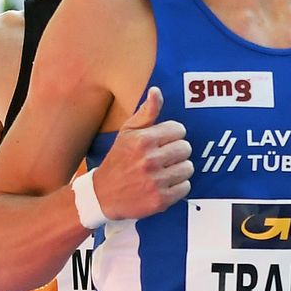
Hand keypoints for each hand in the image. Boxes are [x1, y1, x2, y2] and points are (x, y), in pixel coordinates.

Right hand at [87, 87, 192, 220]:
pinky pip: (186, 187)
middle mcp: (150, 160)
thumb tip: (156, 91)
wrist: (103, 195)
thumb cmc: (118, 160)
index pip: (179, 130)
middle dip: (177, 152)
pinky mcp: (161, 200)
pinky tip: (164, 184)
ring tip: (164, 171)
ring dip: (179, 169)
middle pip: (186, 148)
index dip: (173, 135)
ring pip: (188, 168)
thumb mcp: (127, 132)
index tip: (164, 142)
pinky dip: (178, 187)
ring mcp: (156, 181)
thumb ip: (146, 112)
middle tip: (164, 158)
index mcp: (143, 140)